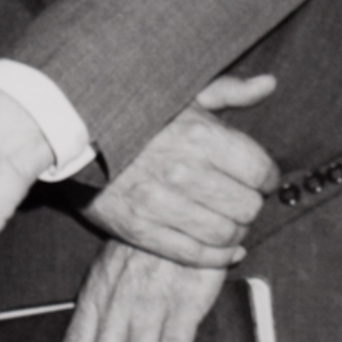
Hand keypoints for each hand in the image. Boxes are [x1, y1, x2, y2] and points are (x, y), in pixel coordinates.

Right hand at [82, 72, 276, 268]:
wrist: (73, 136)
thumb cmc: (138, 113)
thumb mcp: (183, 93)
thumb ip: (229, 91)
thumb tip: (269, 85)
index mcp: (199, 134)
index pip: (259, 170)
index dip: (268, 178)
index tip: (262, 179)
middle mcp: (183, 171)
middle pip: (246, 206)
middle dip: (252, 206)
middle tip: (245, 201)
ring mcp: (160, 204)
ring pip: (224, 234)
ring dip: (237, 233)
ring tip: (232, 222)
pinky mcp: (141, 230)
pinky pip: (195, 254)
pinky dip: (218, 256)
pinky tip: (224, 248)